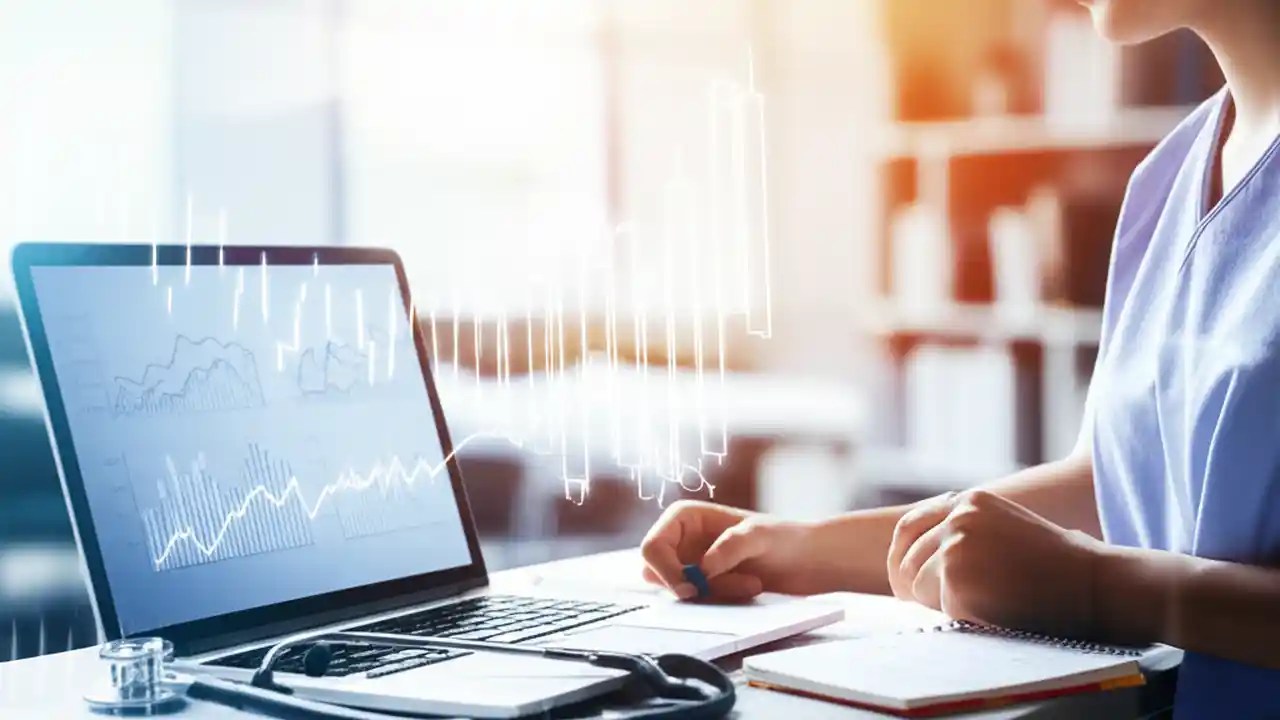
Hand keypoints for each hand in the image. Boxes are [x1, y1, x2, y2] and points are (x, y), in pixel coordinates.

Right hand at [640, 500, 813, 600]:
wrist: (810, 560)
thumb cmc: (786, 538)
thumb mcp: (759, 535)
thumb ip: (729, 547)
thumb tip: (702, 569)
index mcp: (685, 517)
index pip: (652, 546)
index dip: (664, 570)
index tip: (689, 588)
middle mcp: (683, 540)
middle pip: (656, 572)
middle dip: (687, 585)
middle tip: (715, 589)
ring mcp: (692, 565)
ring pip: (678, 591)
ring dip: (710, 593)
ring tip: (747, 583)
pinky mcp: (706, 587)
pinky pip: (697, 603)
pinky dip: (720, 601)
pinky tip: (748, 588)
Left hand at [888, 489, 1103, 636]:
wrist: (1093, 584)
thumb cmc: (1059, 566)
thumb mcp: (1006, 529)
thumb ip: (967, 532)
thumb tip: (919, 556)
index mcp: (969, 502)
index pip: (909, 527)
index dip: (901, 557)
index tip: (905, 580)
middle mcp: (957, 517)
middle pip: (907, 559)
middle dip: (918, 586)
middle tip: (945, 603)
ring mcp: (954, 545)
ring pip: (916, 585)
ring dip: (941, 602)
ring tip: (985, 602)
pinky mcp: (955, 577)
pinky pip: (937, 607)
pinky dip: (959, 615)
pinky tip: (994, 610)